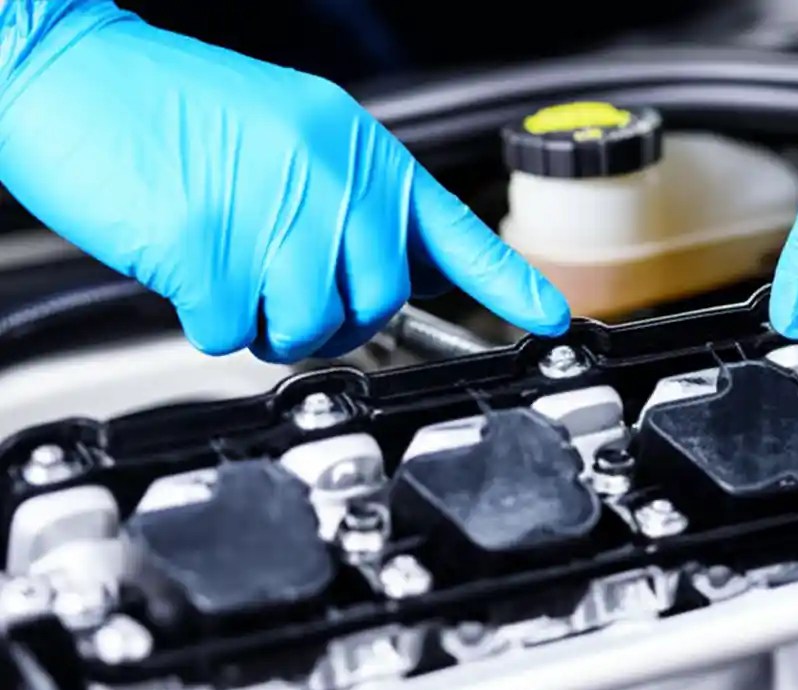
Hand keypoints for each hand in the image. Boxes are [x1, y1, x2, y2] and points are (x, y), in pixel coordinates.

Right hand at [0, 0, 568, 361]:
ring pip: (308, 328)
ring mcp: (271, 210)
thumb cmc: (160, 105)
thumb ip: (335, 203)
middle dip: (331, 318)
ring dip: (264, 323)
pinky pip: (229, 331)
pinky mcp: (209, 248)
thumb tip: (367, 280)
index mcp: (353, 146)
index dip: (507, 280)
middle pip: (376, 302)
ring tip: (226, 270)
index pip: (450, 227)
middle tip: (278, 287)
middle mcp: (327, 173)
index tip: (549, 315)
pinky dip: (203, 317)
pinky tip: (184, 266)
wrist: (63, 66)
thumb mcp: (280, 138)